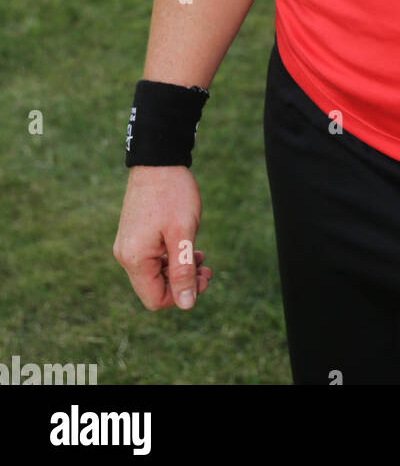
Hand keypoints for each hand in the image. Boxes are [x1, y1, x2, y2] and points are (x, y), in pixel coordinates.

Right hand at [113, 166, 212, 310]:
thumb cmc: (172, 194)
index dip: (182, 296)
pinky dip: (170, 258)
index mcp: (134, 259)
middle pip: (154, 288)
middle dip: (183, 283)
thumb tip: (186, 305)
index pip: (155, 299)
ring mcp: (127, 244)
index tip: (203, 279)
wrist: (158, 160)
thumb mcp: (183, 234)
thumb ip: (183, 271)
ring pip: (154, 274)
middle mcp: (125, 255)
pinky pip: (151, 259)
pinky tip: (188, 248)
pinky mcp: (133, 235)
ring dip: (179, 270)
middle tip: (207, 269)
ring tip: (200, 257)